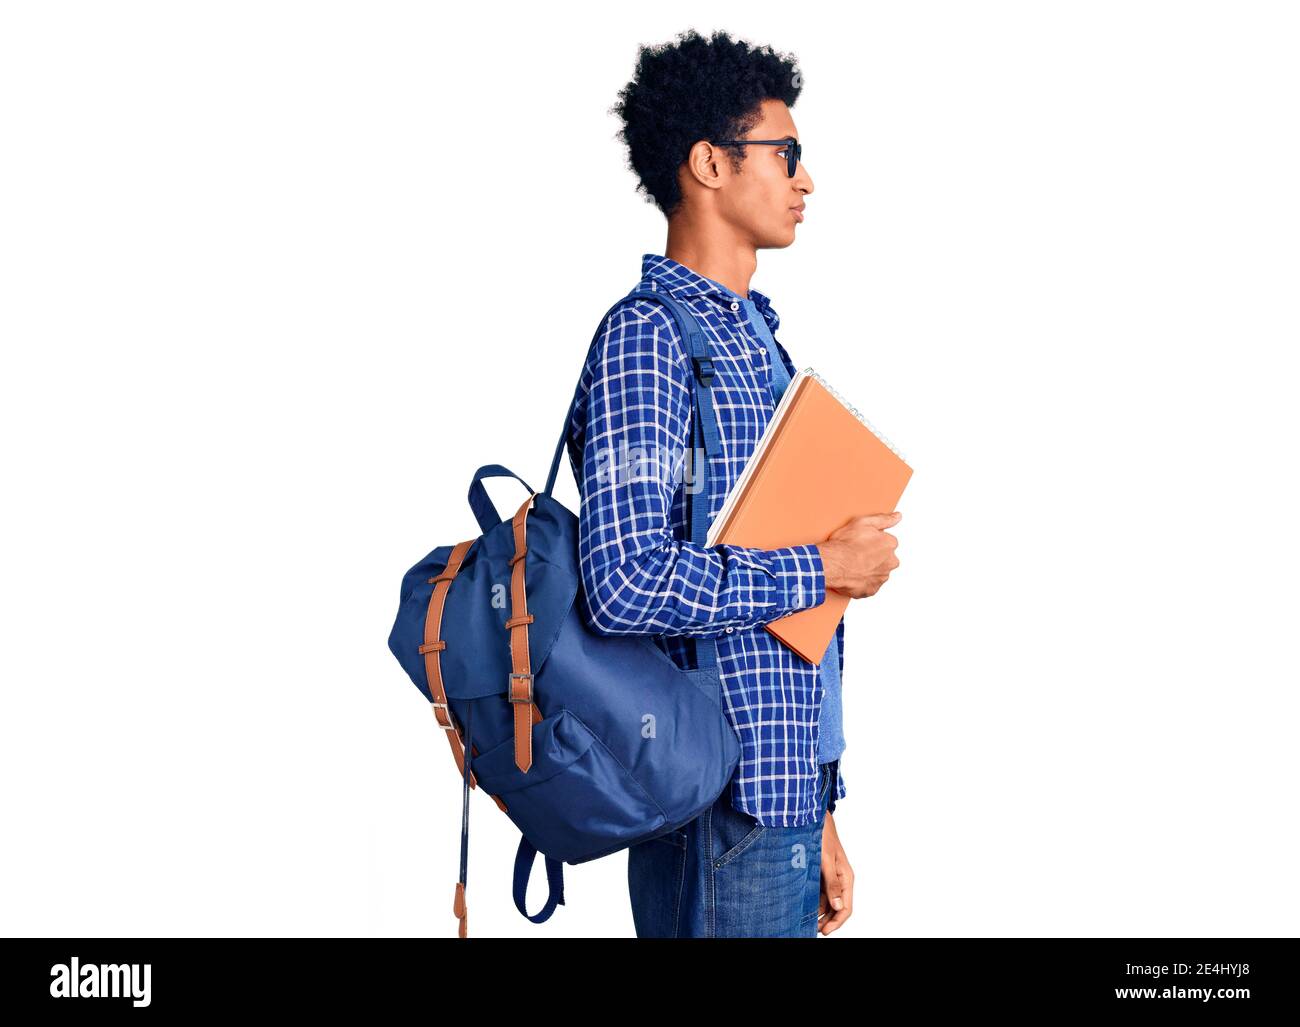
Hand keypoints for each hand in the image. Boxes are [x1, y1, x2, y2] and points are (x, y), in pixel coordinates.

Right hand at [816, 511, 901, 597]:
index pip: (886, 542)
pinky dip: (862, 581)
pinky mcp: (871, 590)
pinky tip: (851, 575)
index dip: (872, 541)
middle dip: (874, 557)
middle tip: (857, 554)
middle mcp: (890, 562)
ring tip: (852, 565)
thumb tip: (898, 517)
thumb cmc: (846, 544)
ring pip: (877, 572)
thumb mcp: (863, 522)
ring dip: (868, 569)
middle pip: (884, 558)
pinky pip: (868, 585)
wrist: (833, 564)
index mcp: (890, 544)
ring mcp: (881, 578)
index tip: (861, 542)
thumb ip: (884, 519)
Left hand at [818, 810, 853, 934]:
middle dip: (827, 920)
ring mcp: (830, 877)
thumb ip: (831, 884)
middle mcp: (840, 880)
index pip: (846, 907)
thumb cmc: (822, 836)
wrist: (813, 819)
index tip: (825, 931)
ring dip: (820, 913)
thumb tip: (837, 906)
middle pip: (837, 907)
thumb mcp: (826, 861)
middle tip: (813, 930)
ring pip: (828, 902)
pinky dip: (815, 902)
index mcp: (846, 878)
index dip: (836, 922)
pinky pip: (820, 892)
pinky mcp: (821, 874)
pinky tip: (806, 907)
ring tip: (807, 922)